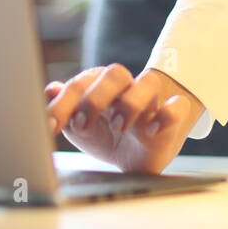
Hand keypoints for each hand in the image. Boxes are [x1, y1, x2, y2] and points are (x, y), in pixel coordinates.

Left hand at [44, 65, 204, 174]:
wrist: (139, 155)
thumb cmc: (106, 135)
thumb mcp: (79, 127)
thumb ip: (63, 109)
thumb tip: (50, 90)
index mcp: (100, 88)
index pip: (82, 84)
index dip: (64, 103)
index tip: (51, 125)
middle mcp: (125, 90)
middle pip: (116, 73)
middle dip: (97, 97)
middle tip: (82, 123)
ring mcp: (151, 103)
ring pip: (148, 83)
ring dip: (131, 103)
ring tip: (119, 126)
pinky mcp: (172, 118)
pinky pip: (178, 106)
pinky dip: (167, 114)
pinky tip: (150, 131)